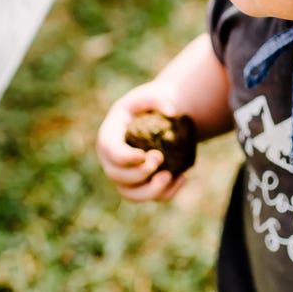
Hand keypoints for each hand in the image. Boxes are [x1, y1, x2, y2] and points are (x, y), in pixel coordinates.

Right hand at [96, 80, 187, 201]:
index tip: (143, 155)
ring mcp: (125, 174)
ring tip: (169, 176)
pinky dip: (166, 193)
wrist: (159, 116)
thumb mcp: (153, 94)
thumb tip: (171, 112)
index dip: (124, 157)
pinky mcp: (141, 185)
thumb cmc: (152, 104)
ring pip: (130, 194)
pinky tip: (183, 177)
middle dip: (138, 173)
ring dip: (150, 191)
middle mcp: (112, 159)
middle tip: (159, 157)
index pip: (109, 150)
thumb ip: (160, 98)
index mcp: (109, 135)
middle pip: (117, 176)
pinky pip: (149, 197)